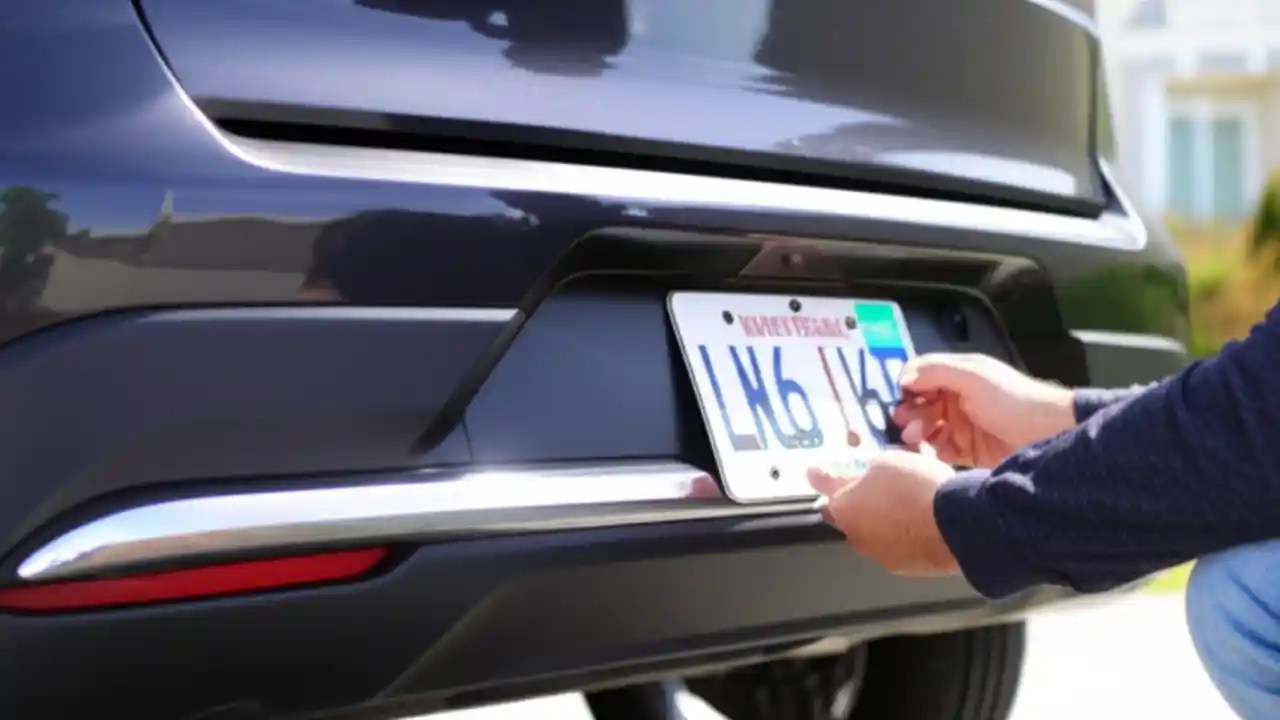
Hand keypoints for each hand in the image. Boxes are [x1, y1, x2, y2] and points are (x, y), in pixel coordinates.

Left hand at [808, 450, 958, 575]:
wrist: (958, 525)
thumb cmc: (917, 488)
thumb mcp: (886, 462)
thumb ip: (860, 471)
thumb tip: (849, 476)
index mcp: (843, 509)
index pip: (824, 494)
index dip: (826, 482)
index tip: (820, 475)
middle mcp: (856, 537)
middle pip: (848, 517)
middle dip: (855, 503)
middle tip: (871, 486)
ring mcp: (881, 556)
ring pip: (874, 534)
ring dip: (881, 521)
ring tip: (903, 503)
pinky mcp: (906, 569)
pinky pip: (897, 548)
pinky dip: (903, 536)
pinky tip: (919, 522)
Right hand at [892, 354, 1075, 468]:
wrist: (1048, 435)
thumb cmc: (1013, 401)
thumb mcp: (973, 377)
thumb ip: (936, 372)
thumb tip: (904, 378)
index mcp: (958, 374)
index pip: (921, 375)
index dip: (907, 387)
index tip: (900, 401)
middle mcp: (957, 397)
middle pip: (920, 403)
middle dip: (910, 413)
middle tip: (904, 426)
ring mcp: (961, 424)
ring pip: (927, 428)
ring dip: (917, 433)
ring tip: (915, 441)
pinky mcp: (966, 449)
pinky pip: (939, 450)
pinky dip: (930, 451)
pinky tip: (930, 454)